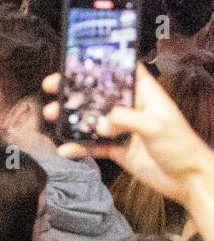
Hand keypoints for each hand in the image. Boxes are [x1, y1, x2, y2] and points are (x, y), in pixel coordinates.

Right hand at [42, 67, 213, 206]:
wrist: (188, 181)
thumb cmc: (181, 147)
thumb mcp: (155, 126)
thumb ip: (125, 119)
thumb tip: (99, 122)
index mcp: (145, 96)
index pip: (124, 72)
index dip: (104, 64)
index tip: (79, 59)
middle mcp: (132, 109)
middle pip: (100, 94)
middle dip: (76, 90)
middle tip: (53, 86)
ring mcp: (123, 130)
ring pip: (92, 119)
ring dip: (71, 118)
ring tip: (51, 115)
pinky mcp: (118, 149)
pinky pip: (93, 146)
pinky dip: (78, 147)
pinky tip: (65, 149)